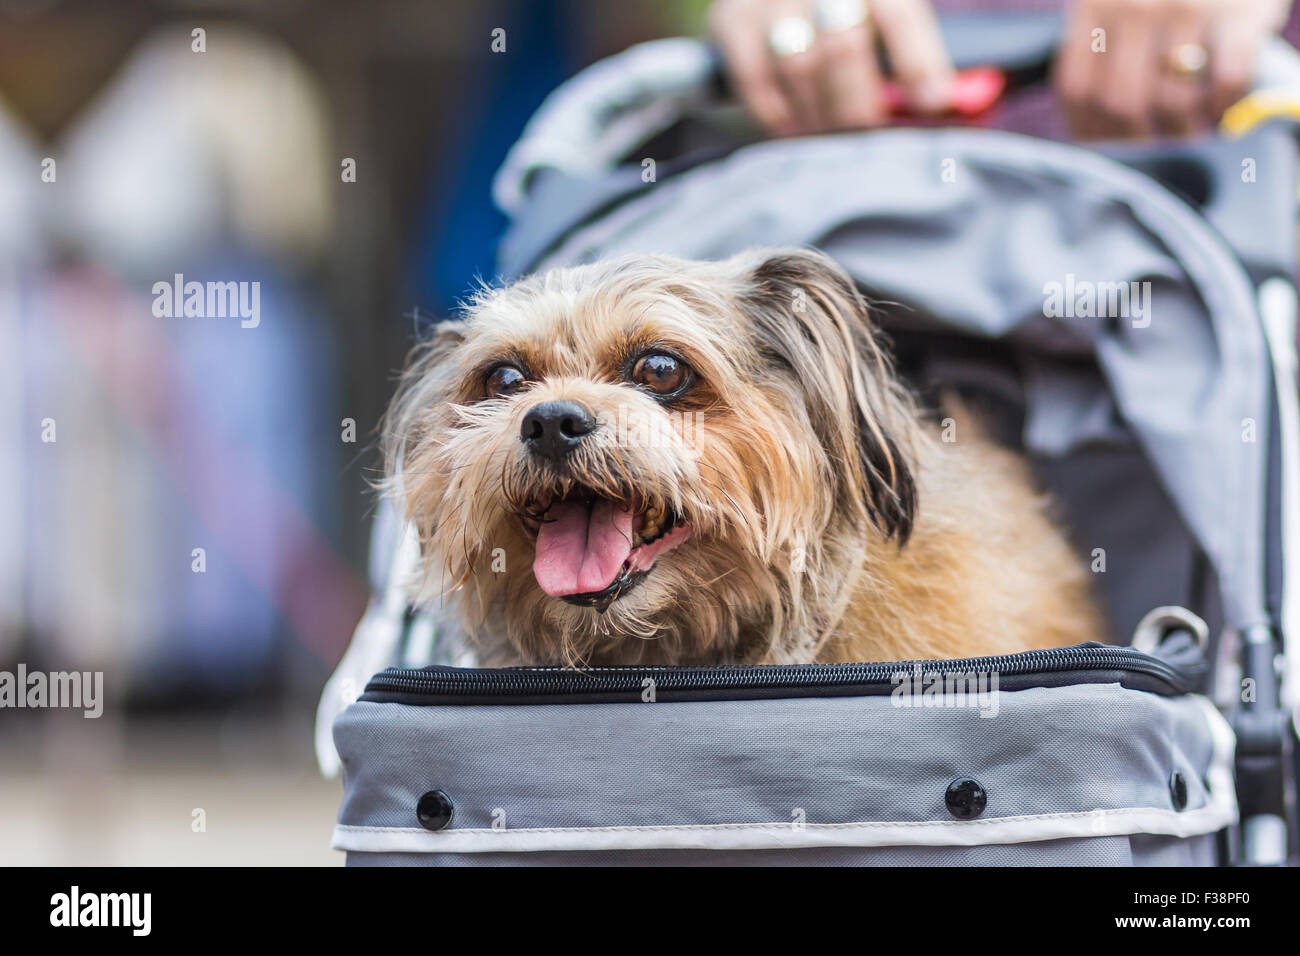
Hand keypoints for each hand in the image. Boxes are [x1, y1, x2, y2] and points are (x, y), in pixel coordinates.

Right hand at [708, 0, 954, 135]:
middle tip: (865, 140)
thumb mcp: (882, 12)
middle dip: (857, 105)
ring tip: (829, 139)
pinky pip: (753, 77)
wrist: (784, 0)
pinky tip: (792, 130)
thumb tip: (941, 102)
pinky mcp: (730, 18)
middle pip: (843, 46)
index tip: (934, 103)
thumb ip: (914, 53)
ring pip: (798, 67)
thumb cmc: (845, 13)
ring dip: (818, 115)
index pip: (898, 14)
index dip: (918, 62)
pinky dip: (775, 113)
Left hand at [1055, 0, 1293, 138]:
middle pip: (1121, 101)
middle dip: (1139, 141)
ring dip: (1181, 130)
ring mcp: (1187, 6)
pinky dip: (1222, 104)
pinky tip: (1220, 108)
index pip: (1077, 89)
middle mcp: (1133, 7)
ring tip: (1189, 134)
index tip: (1108, 152)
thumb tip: (1091, 129)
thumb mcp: (1118, 3)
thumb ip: (1100, 52)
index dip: (1090, 131)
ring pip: (1171, 98)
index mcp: (1093, 7)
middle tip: (1157, 154)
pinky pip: (1225, 79)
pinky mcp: (1238, 12)